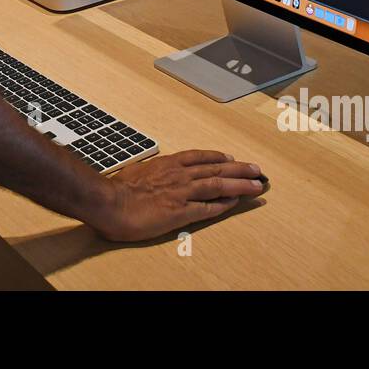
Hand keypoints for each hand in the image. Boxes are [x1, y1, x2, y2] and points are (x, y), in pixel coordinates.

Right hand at [90, 150, 265, 241]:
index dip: (217, 156)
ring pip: (218, 185)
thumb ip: (150, 171)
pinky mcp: (181, 212)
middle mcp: (179, 175)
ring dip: (239, 185)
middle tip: (257, 169)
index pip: (199, 157)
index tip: (231, 156)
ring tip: (256, 185)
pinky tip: (235, 203)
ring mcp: (182, 192)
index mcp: (168, 164)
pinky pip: (208, 208)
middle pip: (216, 168)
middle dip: (239, 168)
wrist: (111, 203)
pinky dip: (223, 205)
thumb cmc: (118, 188)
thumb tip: (151, 173)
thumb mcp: (137, 171)